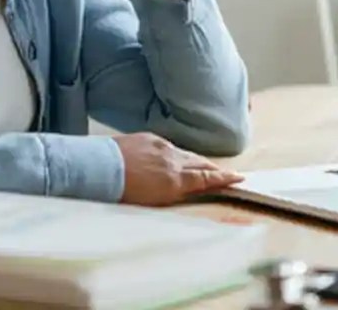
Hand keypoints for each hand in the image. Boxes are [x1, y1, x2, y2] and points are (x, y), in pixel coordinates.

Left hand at [114, 132, 244, 205]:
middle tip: (227, 172)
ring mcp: (162, 146)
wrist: (98, 168)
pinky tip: (174, 157)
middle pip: (201, 163)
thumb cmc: (122, 192)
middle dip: (215, 169)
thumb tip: (189, 187)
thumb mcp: (154, 200)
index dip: (224, 178)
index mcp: (175, 180)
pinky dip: (176, 153)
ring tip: (202, 166)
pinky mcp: (150, 137)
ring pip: (186, 153)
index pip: (206, 178)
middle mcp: (173, 160)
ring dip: (196, 161)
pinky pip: (169, 146)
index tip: (239, 177)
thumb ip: (175, 192)